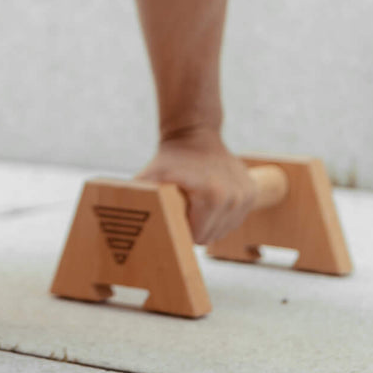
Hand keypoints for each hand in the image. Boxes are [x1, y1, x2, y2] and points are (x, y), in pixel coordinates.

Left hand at [135, 129, 256, 245]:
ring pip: (223, 230)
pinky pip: (234, 221)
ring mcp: (246, 196)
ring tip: (196, 202)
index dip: (181, 230)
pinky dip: (221, 216)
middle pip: (210, 236)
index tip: (174, 213)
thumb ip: (135, 199)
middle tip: (183, 207)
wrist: (194, 135)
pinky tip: (209, 200)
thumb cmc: (169, 160)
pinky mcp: (252, 193)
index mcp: (213, 198)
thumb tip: (120, 220)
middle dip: (194, 227)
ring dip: (208, 222)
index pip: (196, 237)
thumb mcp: (149, 178)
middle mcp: (234, 198)